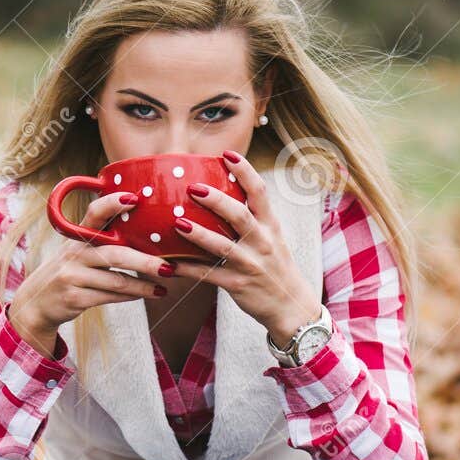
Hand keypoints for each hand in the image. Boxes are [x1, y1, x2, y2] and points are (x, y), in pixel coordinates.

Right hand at [9, 189, 175, 356]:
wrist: (36, 302)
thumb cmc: (70, 271)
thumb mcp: (79, 250)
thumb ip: (103, 239)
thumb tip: (147, 229)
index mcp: (78, 236)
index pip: (94, 213)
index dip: (112, 203)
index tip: (134, 198)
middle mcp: (74, 253)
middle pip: (115, 254)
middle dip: (145, 261)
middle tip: (169, 267)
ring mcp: (72, 276)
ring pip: (116, 280)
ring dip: (143, 284)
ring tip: (164, 286)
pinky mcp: (74, 298)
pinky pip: (109, 296)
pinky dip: (131, 296)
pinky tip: (146, 293)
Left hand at [166, 151, 322, 342]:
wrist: (290, 305)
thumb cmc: (275, 266)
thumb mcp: (271, 237)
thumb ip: (252, 216)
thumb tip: (222, 191)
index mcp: (270, 225)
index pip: (259, 192)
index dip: (244, 170)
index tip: (227, 154)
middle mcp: (262, 242)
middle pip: (239, 215)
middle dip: (216, 200)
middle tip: (193, 187)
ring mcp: (250, 264)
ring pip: (222, 247)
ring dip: (198, 234)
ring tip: (177, 223)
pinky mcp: (238, 285)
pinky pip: (209, 275)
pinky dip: (188, 269)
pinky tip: (169, 263)